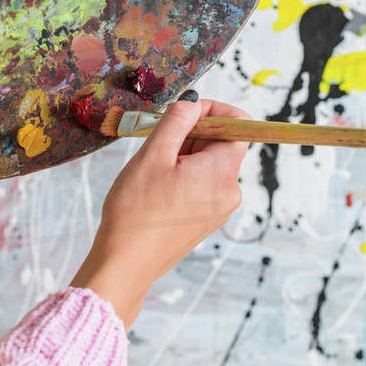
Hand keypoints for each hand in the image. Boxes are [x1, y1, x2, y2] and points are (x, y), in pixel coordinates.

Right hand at [71, 93, 249, 326]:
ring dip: (184, 155)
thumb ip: (177, 121)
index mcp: (223, 172)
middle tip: (157, 140)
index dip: (214, 110)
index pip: (239, 125)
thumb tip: (193, 101)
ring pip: (209, 165)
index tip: (184, 112)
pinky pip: (202, 185)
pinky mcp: (206, 221)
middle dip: (192, 134)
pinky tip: (156, 187)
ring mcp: (219, 209)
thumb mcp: (152, 155)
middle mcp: (229, 191)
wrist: (126, 263)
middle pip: (222, 144)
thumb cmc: (136, 211)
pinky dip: (183, 175)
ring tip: (152, 169)